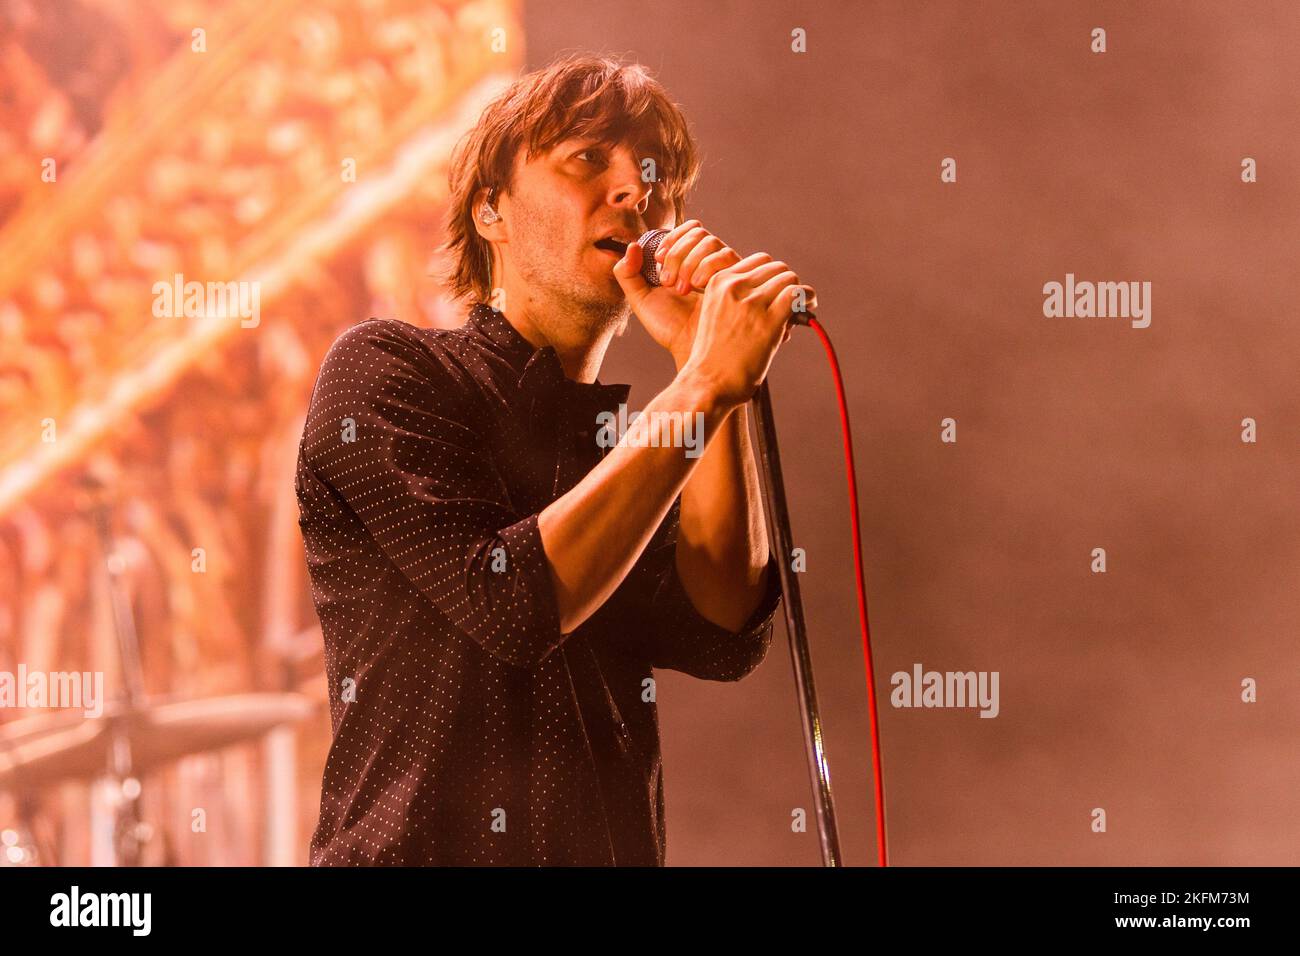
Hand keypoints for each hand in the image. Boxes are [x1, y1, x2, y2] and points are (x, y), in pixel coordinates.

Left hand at [612, 220, 741, 366]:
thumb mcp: (640, 299)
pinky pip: (725, 255)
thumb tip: (632, 246)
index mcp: (686, 260)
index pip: (685, 230)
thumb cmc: (669, 327)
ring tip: (682, 288)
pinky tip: (698, 286)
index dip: (671, 238)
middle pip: (697, 231)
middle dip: (678, 252)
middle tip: (668, 281)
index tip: (658, 260)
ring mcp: (722, 268)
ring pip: (710, 241)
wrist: (690, 347)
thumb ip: (628, 274)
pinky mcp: (736, 278)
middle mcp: (706, 260)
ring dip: (690, 261)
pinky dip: (707, 265)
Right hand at [679, 253, 816, 409]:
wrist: (708, 383)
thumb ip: (740, 298)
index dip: (773, 276)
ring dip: (799, 292)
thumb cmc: (714, 358)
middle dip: (787, 283)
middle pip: (777, 267)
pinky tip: (809, 308)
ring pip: (789, 278)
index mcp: (719, 282)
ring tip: (802, 308)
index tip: (777, 292)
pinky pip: (797, 295)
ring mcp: (751, 303)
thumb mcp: (717, 315)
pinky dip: (807, 298)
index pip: (759, 261)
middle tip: (792, 303)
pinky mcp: (768, 321)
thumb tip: (780, 291)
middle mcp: (734, 287)